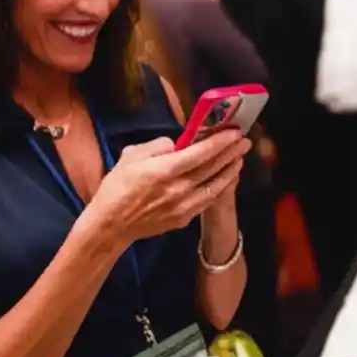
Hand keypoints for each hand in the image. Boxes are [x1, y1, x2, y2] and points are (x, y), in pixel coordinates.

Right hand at [86, 130, 250, 245]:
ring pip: (215, 186)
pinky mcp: (184, 218)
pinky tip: (227, 179)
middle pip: (212, 168)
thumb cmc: (117, 187)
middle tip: (245, 141)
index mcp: (164, 170)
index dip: (220, 141)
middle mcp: (178, 189)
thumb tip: (177, 144)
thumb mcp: (131, 156)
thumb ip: (157, 146)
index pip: (200, 153)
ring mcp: (183, 206)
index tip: (234, 131)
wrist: (111, 225)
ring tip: (240, 158)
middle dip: (231, 153)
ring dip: (230, 171)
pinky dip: (221, 188)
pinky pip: (208, 200)